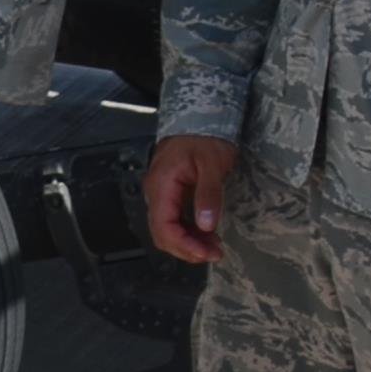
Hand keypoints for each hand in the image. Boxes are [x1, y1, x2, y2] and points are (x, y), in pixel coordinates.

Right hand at [145, 133, 239, 265]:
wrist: (199, 118)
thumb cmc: (205, 137)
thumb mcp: (212, 164)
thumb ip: (208, 194)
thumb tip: (206, 226)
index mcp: (161, 186)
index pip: (164, 227)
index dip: (184, 246)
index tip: (208, 253)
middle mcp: (155, 193)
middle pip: (162, 234)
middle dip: (187, 249)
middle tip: (215, 253)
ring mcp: (161, 194)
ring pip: (167, 230)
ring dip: (188, 243)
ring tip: (214, 246)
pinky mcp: (170, 195)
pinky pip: (173, 221)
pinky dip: (188, 233)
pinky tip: (207, 234)